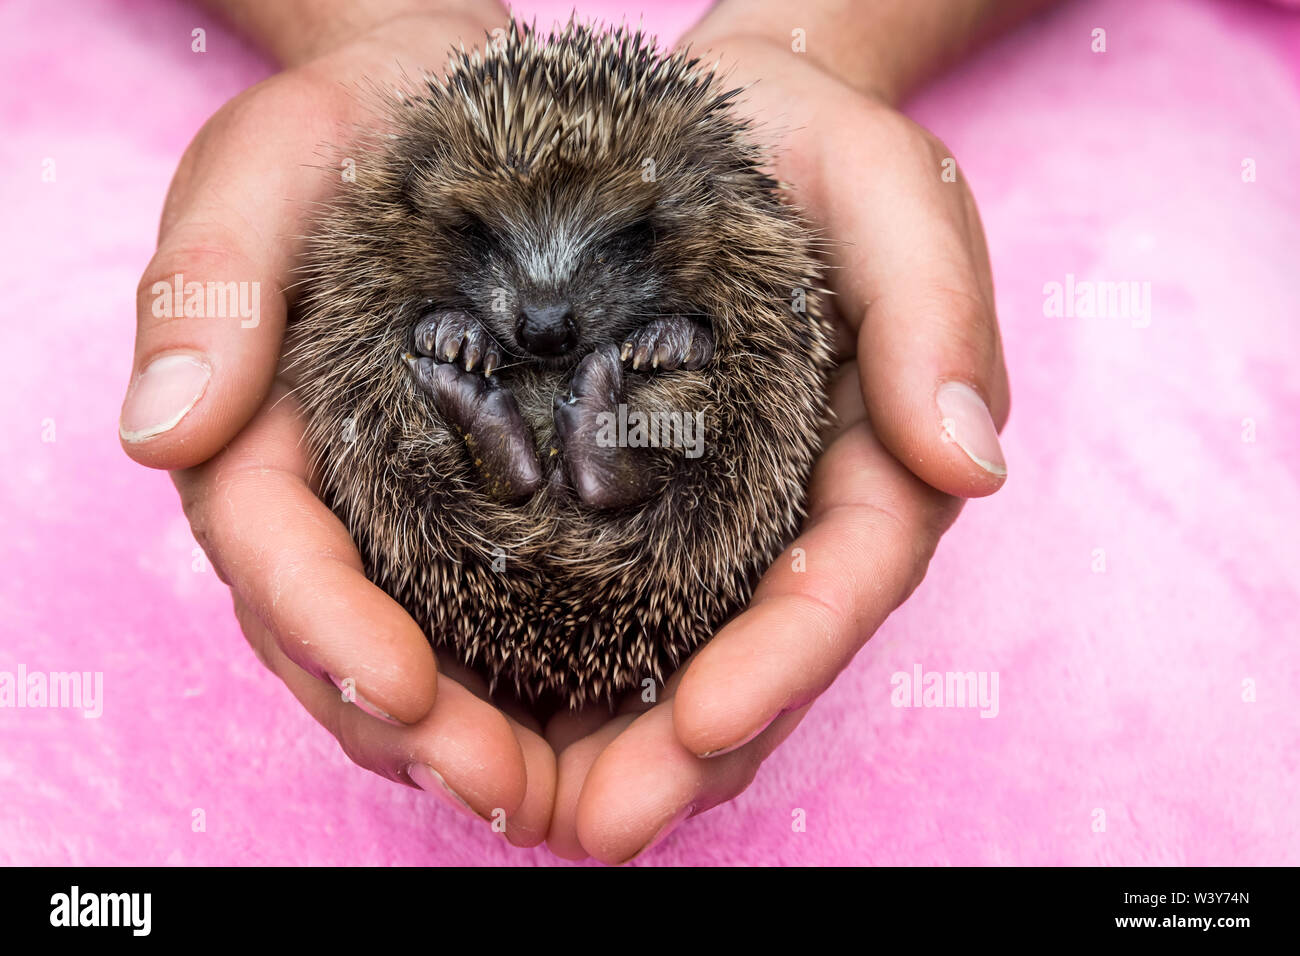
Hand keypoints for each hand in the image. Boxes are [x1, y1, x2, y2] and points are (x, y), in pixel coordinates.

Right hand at [120, 8, 555, 845]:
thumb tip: (159, 428)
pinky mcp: (495, 505)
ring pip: (423, 653)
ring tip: (559, 796)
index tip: (409, 687)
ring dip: (478, 739)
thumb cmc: (355, 128)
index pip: (273, 554)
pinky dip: (545, 679)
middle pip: (346, 639)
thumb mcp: (270, 167)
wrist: (455, 113)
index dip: (330, 632)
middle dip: (417, 729)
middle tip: (511, 793)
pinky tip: (607, 719)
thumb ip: (210, 284)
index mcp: (258, 432)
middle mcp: (328, 494)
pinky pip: (507, 611)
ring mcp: (409, 510)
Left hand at [544, 35, 1009, 862]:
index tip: (702, 722)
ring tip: (533, 808)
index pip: (844, 579)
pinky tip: (496, 715)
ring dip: (613, 744)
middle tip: (595, 823)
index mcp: (875, 457)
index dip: (783, 660)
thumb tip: (970, 459)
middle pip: (755, 652)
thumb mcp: (889, 192)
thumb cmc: (814, 152)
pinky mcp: (633, 496)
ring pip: (676, 652)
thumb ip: (935, 310)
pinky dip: (558, 668)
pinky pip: (602, 599)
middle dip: (684, 751)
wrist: (719, 122)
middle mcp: (797, 508)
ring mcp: (714, 513)